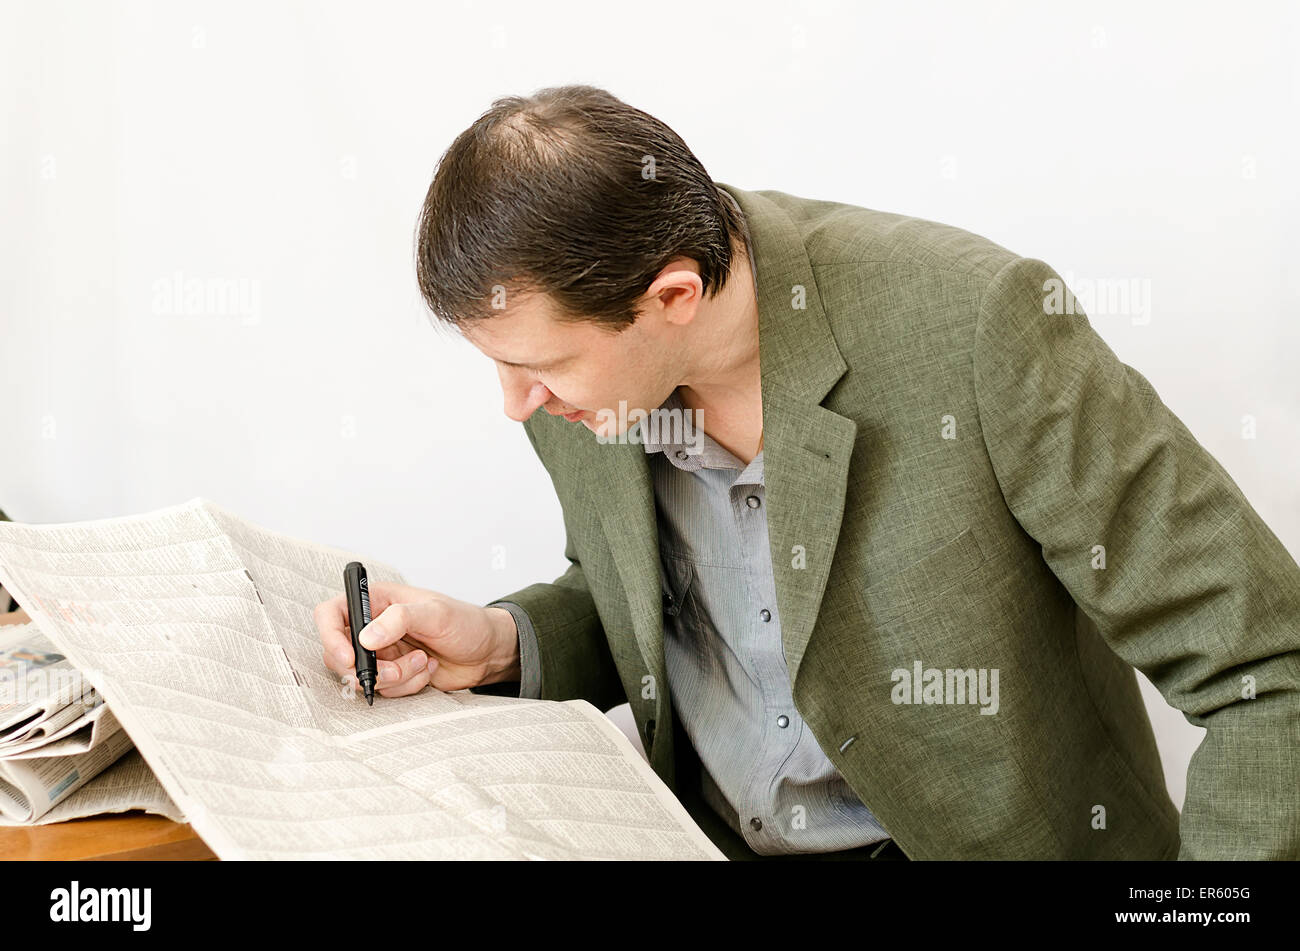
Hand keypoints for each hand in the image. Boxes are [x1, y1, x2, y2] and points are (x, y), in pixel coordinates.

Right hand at [314, 581, 519, 698]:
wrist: (487, 651)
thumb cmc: (466, 622)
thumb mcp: (436, 613)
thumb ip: (400, 619)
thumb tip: (366, 637)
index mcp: (376, 602)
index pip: (331, 613)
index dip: (329, 636)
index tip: (349, 656)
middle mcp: (373, 627)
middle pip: (339, 654)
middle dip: (368, 669)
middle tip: (395, 669)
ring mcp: (381, 653)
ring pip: (362, 676)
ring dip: (395, 677)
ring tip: (423, 661)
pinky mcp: (393, 674)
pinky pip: (384, 689)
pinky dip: (406, 685)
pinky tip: (427, 669)